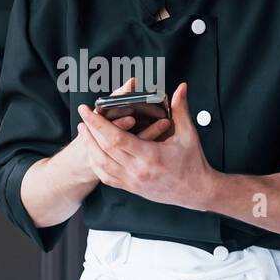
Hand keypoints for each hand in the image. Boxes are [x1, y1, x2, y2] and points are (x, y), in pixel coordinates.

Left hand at [75, 81, 216, 209]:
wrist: (197, 192)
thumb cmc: (193, 163)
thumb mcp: (189, 135)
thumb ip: (181, 110)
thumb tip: (181, 87)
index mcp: (150, 156)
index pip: (115, 138)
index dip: (98, 123)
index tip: (87, 110)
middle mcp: (137, 171)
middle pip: (103, 149)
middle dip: (89, 130)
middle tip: (82, 115)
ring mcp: (132, 181)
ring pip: (101, 165)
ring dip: (89, 146)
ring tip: (84, 130)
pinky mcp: (131, 188)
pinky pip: (106, 177)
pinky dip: (96, 163)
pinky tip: (93, 151)